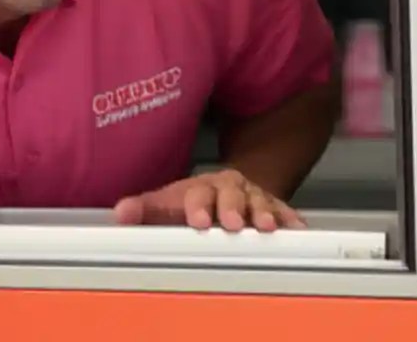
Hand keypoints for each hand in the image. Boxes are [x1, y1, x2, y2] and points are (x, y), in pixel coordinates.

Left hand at [112, 169, 305, 231]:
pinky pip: (285, 210)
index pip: (196, 193)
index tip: (196, 220)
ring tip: (265, 227)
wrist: (231, 188)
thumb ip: (147, 209)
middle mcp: (229, 188)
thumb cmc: (196, 201)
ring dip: (262, 213)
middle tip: (232, 224)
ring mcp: (254, 196)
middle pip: (231, 194)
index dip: (196, 206)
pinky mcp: (275, 206)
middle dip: (232, 208)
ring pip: (260, 201)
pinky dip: (290, 219)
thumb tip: (120, 214)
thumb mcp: (169, 202)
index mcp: (201, 188)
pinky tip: (296, 228)